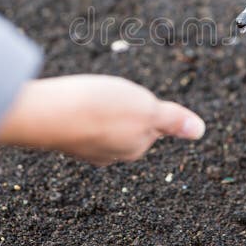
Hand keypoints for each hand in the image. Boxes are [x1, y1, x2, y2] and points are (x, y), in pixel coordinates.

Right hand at [0, 75, 204, 165]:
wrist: (46, 113)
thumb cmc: (99, 110)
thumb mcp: (147, 109)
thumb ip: (173, 120)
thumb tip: (199, 131)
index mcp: (134, 148)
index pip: (151, 126)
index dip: (146, 105)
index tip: (134, 96)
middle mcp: (109, 154)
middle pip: (126, 126)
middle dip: (124, 108)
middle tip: (112, 92)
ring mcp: (82, 146)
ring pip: (100, 123)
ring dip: (99, 108)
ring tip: (91, 93)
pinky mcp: (59, 135)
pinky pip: (76, 120)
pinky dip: (78, 108)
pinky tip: (70, 99)